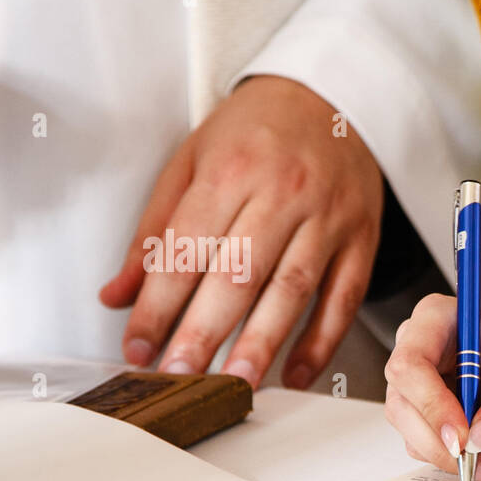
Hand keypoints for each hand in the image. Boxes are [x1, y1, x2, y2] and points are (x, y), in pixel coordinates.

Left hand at [99, 75, 384, 388]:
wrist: (334, 96)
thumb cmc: (258, 130)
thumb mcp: (192, 160)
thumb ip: (155, 230)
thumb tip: (119, 295)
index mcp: (231, 170)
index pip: (186, 250)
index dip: (159, 304)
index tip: (138, 346)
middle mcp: (282, 194)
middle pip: (239, 274)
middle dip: (205, 332)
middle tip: (182, 375)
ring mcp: (327, 219)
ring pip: (293, 290)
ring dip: (263, 343)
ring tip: (237, 383)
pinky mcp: (361, 239)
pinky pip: (343, 298)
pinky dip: (322, 341)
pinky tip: (298, 372)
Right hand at [384, 295, 480, 480]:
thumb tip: (479, 436)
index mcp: (443, 320)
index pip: (411, 363)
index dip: (431, 404)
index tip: (463, 439)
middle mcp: (425, 349)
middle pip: (403, 404)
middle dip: (443, 442)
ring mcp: (424, 384)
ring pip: (413, 433)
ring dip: (457, 458)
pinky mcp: (434, 414)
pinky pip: (432, 448)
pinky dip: (463, 463)